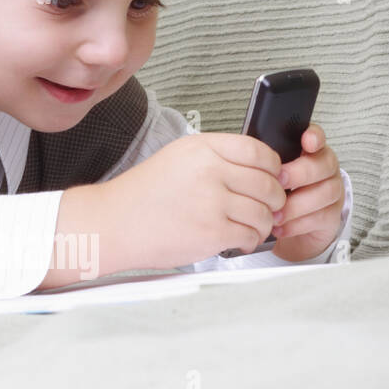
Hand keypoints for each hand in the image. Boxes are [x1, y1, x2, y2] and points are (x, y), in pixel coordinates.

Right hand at [95, 130, 286, 270]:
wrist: (114, 223)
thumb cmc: (143, 194)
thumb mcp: (178, 157)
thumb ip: (216, 157)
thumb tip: (257, 169)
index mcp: (203, 148)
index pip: (259, 151)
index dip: (274, 167)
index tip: (273, 178)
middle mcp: (210, 171)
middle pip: (268, 184)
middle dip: (274, 199)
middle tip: (270, 206)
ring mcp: (212, 203)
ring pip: (263, 213)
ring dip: (264, 223)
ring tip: (253, 227)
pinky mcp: (212, 233)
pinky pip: (250, 235)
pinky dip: (250, 240)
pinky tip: (240, 240)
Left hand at [270, 123, 344, 262]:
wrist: (288, 228)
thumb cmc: (276, 196)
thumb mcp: (267, 178)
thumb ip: (264, 166)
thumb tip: (248, 161)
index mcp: (310, 153)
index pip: (318, 138)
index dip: (315, 137)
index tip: (307, 141)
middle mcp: (325, 170)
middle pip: (324, 165)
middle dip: (299, 174)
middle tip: (279, 182)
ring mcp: (332, 192)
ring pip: (325, 192)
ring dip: (296, 205)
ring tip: (274, 214)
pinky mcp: (332, 216)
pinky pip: (320, 217)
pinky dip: (297, 224)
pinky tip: (280, 227)